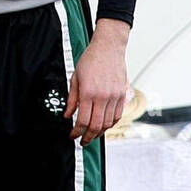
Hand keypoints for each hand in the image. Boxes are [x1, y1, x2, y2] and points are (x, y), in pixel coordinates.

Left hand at [65, 19, 128, 145]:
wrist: (108, 48)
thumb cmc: (89, 61)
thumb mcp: (74, 78)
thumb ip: (71, 99)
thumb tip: (68, 115)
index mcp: (88, 92)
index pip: (83, 120)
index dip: (77, 131)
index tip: (72, 136)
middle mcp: (103, 97)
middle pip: (96, 125)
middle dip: (88, 137)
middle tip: (82, 142)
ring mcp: (115, 97)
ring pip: (108, 123)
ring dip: (100, 132)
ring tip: (92, 136)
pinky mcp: (122, 95)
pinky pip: (117, 115)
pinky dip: (110, 124)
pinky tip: (104, 126)